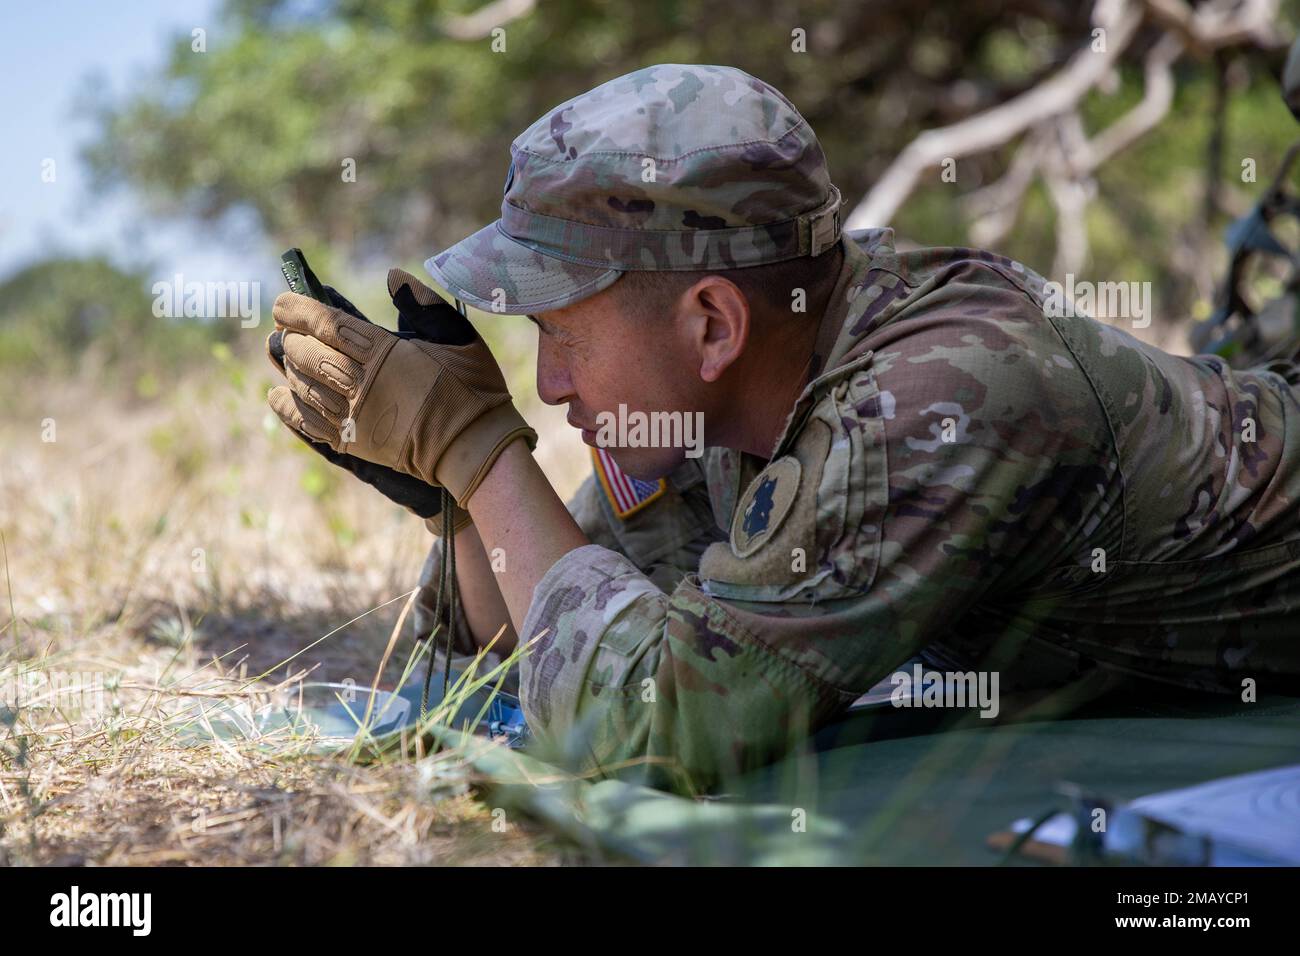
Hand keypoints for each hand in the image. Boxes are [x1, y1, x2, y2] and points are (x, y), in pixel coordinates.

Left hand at [267, 270, 535, 504]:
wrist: (473, 447)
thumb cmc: (471, 387)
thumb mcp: (458, 335)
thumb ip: (423, 302)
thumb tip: (392, 275)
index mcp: (385, 353)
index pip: (329, 325)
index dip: (299, 311)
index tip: (281, 303)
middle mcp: (362, 384)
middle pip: (309, 355)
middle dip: (292, 339)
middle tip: (287, 331)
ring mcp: (354, 416)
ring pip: (305, 386)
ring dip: (290, 368)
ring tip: (288, 356)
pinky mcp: (353, 442)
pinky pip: (308, 422)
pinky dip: (288, 407)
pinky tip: (277, 394)